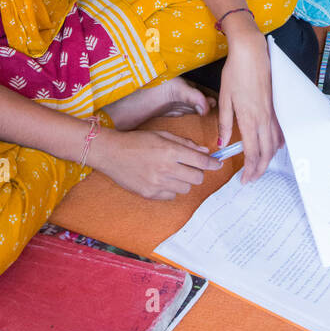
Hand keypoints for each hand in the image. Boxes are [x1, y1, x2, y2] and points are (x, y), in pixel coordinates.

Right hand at [92, 127, 219, 199]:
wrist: (111, 153)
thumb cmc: (137, 140)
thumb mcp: (162, 134)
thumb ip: (185, 143)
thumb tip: (205, 152)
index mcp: (170, 151)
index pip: (201, 161)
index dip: (213, 164)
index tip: (218, 164)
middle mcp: (166, 168)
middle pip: (197, 178)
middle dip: (198, 172)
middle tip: (192, 167)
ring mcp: (158, 183)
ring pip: (186, 188)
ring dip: (185, 180)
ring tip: (174, 172)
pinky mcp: (150, 194)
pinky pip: (171, 195)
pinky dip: (172, 188)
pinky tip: (163, 179)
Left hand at [217, 17, 282, 182]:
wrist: (251, 53)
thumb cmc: (235, 73)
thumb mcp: (224, 98)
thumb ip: (224, 123)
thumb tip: (220, 144)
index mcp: (249, 118)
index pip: (252, 153)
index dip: (249, 170)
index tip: (244, 180)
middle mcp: (264, 119)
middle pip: (266, 152)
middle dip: (260, 170)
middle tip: (251, 179)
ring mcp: (272, 112)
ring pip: (275, 144)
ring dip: (269, 159)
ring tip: (260, 167)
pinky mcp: (276, 106)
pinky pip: (279, 131)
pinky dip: (276, 144)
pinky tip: (272, 147)